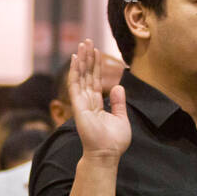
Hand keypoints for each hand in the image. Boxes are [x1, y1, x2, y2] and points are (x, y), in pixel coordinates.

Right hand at [69, 39, 129, 159]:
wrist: (107, 154)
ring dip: (81, 60)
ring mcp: (81, 103)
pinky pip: (75, 85)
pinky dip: (74, 71)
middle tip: (86, 41)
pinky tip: (75, 59)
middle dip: (87, 58)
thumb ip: (118, 102)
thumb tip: (117, 86)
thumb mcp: (121, 118)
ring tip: (82, 44)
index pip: (94, 81)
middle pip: (86, 75)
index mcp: (96, 105)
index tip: (96, 51)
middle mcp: (87, 102)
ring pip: (80, 77)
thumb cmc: (114, 141)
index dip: (95, 66)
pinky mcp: (78, 106)